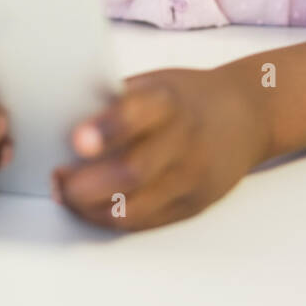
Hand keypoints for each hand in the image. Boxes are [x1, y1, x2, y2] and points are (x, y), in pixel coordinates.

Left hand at [51, 65, 264, 230]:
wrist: (247, 115)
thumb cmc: (189, 96)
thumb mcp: (157, 83)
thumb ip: (119, 102)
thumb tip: (62, 119)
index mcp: (170, 101)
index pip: (138, 114)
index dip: (106, 128)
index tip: (76, 139)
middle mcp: (184, 141)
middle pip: (131, 173)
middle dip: (85, 184)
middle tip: (58, 178)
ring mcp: (190, 179)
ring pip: (133, 208)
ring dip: (90, 207)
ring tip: (66, 194)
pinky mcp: (192, 206)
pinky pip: (143, 222)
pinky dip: (109, 218)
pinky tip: (91, 207)